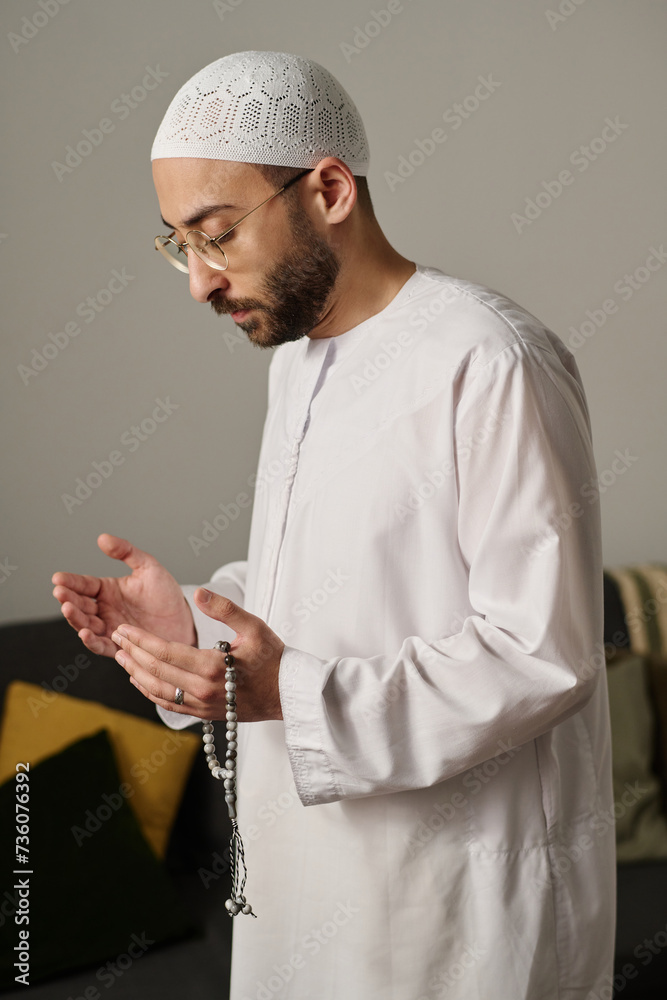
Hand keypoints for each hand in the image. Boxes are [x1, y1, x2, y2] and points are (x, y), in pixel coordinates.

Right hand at [52, 533, 195, 656]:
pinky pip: (102, 645)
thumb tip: (103, 538)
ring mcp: (110, 628)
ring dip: (75, 618)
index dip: (70, 582)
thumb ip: (126, 552)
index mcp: (108, 590)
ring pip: (86, 625)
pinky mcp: (120, 646)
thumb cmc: (166, 594)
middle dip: (68, 599)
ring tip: (68, 609)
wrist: (185, 620)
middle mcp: (105, 610)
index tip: (58, 578)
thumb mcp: (148, 567)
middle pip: (80, 605)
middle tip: (60, 593)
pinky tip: (85, 633)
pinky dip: (91, 641)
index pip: (84, 585)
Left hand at [110, 588, 283, 721]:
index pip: (166, 652)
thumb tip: (198, 593)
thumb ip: (225, 608)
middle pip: (157, 671)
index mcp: (213, 667)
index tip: (124, 628)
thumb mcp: (254, 626)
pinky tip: (140, 680)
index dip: (142, 639)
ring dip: (136, 673)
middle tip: (116, 637)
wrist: (288, 694)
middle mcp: (204, 689)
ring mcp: (203, 704)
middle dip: (133, 652)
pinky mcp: (204, 713)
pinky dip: (150, 692)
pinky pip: (169, 704)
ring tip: (121, 657)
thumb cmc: (273, 658)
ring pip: (158, 690)